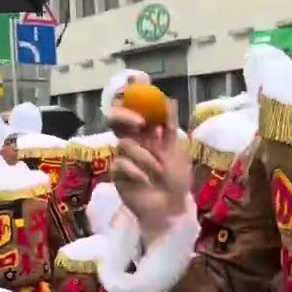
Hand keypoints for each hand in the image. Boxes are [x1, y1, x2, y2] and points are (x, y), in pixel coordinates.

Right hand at [108, 104, 191, 239]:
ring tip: (158, 171)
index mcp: (147, 134)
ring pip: (124, 144)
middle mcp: (132, 142)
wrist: (171, 207)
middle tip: (141, 123)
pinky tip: (145, 182)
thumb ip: (170, 126)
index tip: (134, 83)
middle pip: (115, 119)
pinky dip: (136, 172)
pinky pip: (121, 165)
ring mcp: (123, 157)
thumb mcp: (177, 150)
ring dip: (145, 157)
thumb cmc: (177, 179)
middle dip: (125, 116)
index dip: (129, 95)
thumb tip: (169, 99)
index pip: (133, 109)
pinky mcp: (116, 174)